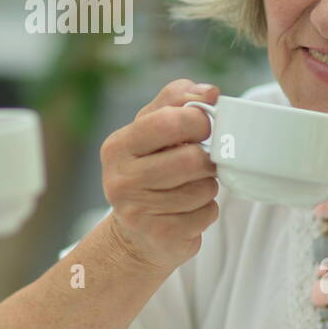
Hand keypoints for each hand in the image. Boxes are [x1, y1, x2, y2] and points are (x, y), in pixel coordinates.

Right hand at [99, 79, 220, 273]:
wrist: (134, 235)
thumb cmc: (148, 170)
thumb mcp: (152, 129)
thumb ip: (177, 101)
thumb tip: (209, 91)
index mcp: (118, 146)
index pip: (168, 121)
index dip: (199, 120)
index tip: (204, 127)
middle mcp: (121, 179)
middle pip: (191, 159)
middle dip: (207, 159)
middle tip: (203, 161)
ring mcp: (138, 212)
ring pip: (203, 188)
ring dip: (208, 186)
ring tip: (191, 187)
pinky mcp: (160, 236)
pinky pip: (206, 214)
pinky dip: (207, 211)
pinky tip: (189, 211)